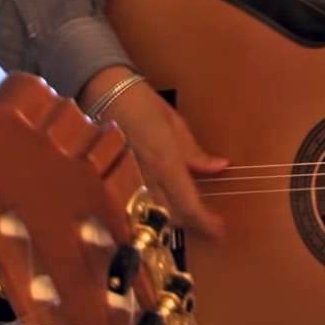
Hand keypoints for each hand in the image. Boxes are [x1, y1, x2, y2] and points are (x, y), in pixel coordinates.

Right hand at [81, 66, 227, 238]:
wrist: (104, 95)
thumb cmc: (143, 104)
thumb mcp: (176, 124)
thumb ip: (195, 153)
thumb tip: (221, 166)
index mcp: (165, 162)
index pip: (188, 204)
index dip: (205, 222)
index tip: (220, 230)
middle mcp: (146, 177)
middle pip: (172, 217)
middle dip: (193, 224)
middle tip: (209, 223)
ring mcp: (129, 182)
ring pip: (154, 215)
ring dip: (174, 220)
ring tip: (191, 217)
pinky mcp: (116, 181)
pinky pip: (138, 205)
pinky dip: (154, 212)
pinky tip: (164, 208)